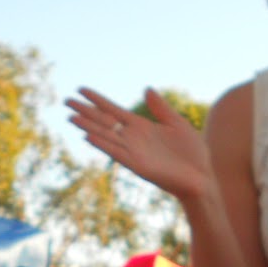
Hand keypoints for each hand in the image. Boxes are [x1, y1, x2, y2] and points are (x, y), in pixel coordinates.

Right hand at [67, 88, 212, 201]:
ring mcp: (134, 152)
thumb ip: (160, 108)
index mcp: (141, 127)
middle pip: (104, 122)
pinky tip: (89, 136)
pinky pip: (117, 153)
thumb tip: (146, 89)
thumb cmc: (192, 153)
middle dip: (85, 111)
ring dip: (89, 127)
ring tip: (72, 118)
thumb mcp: (177, 124)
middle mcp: (133, 139)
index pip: (114, 110)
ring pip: (106, 136)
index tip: (81, 89)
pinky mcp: (138, 165)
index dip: (98, 100)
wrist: (201, 177)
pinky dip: (103, 145)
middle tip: (66, 101)